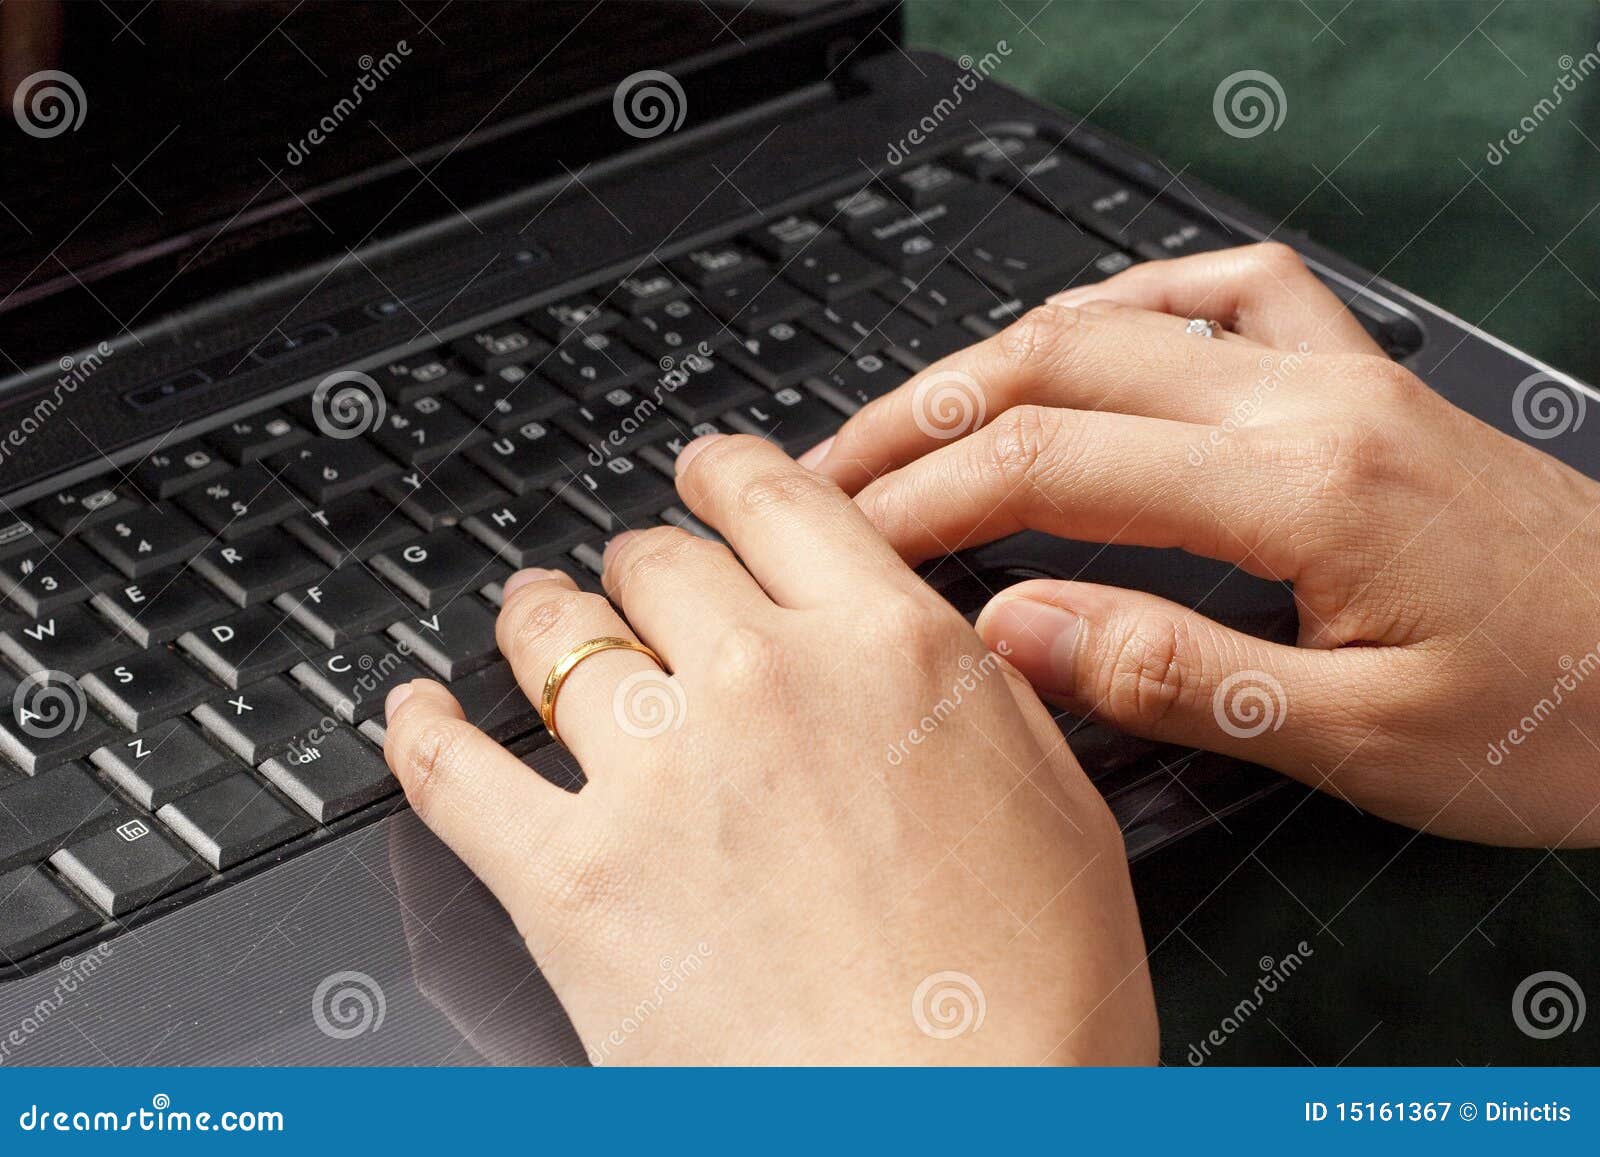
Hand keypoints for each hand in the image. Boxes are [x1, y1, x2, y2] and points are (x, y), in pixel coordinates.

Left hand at [382, 435, 1155, 1064]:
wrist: (958, 1138)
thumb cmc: (1029, 1004)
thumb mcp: (1058, 804)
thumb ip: (976, 691)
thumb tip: (924, 636)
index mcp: (887, 649)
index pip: (774, 499)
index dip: (724, 474)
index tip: (703, 478)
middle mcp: (764, 682)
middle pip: (657, 561)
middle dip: (645, 565)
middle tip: (639, 587)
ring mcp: (655, 774)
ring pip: (555, 634)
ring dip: (541, 617)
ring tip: (533, 617)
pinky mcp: (569, 880)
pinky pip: (455, 771)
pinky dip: (420, 731)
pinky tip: (413, 712)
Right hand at [806, 243, 1599, 847]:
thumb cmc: (1557, 719)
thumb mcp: (1359, 739)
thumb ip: (1175, 675)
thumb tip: (1015, 633)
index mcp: (1304, 488)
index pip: (1050, 466)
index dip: (922, 501)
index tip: (841, 541)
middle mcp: (1311, 403)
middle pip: (1058, 365)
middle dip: (919, 418)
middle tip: (827, 471)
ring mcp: (1337, 377)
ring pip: (1121, 318)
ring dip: (994, 360)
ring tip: (910, 416)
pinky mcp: (1361, 384)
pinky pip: (1229, 292)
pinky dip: (1129, 302)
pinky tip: (1083, 332)